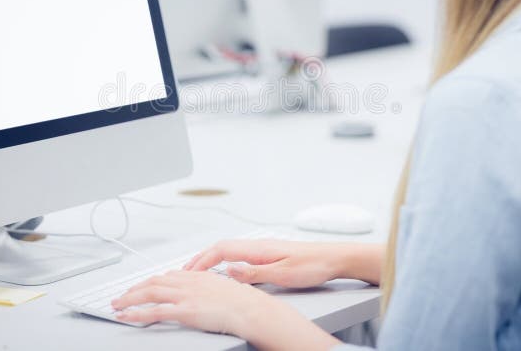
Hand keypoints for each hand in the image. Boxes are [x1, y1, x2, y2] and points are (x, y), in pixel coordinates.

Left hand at [111, 270, 338, 349]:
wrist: (250, 308)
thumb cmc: (240, 302)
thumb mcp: (220, 287)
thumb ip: (205, 287)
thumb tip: (199, 292)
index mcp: (195, 276)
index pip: (166, 276)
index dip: (149, 282)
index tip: (140, 288)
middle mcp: (187, 282)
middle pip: (153, 282)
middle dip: (134, 289)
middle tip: (120, 296)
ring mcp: (184, 295)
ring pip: (148, 293)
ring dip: (128, 299)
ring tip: (116, 306)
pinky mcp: (184, 310)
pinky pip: (154, 311)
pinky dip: (136, 313)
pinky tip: (126, 316)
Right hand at [184, 239, 363, 287]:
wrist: (335, 258)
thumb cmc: (313, 265)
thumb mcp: (282, 274)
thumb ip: (254, 273)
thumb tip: (228, 270)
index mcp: (259, 249)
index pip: (222, 250)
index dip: (202, 260)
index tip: (189, 271)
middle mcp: (259, 246)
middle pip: (222, 247)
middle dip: (201, 258)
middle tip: (185, 270)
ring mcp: (265, 249)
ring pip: (230, 250)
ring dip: (212, 258)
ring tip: (200, 270)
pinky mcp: (271, 255)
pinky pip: (240, 255)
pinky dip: (226, 261)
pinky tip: (227, 269)